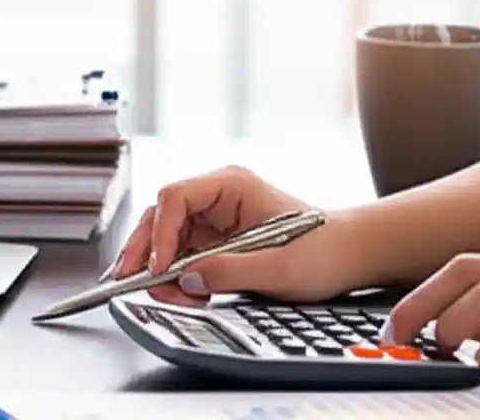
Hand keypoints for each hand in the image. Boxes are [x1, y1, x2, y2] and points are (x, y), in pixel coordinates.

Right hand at [110, 166, 359, 305]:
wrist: (351, 257)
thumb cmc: (325, 251)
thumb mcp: (280, 268)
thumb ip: (230, 272)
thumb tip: (185, 279)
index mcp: (232, 185)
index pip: (176, 197)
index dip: (160, 233)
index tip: (158, 267)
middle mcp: (218, 196)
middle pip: (162, 216)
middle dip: (144, 249)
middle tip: (128, 280)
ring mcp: (215, 218)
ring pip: (166, 236)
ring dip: (157, 266)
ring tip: (162, 294)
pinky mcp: (216, 240)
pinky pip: (181, 254)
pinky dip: (174, 275)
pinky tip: (180, 293)